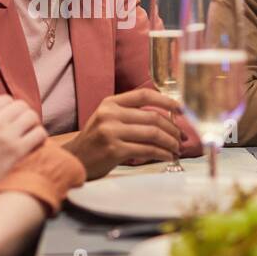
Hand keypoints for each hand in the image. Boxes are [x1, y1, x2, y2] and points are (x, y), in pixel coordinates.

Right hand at [0, 96, 47, 198]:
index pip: (6, 99)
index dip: (11, 109)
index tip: (12, 119)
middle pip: (21, 105)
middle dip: (24, 115)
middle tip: (23, 127)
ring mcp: (5, 135)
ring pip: (32, 117)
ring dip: (33, 125)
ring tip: (29, 134)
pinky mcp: (16, 150)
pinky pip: (39, 134)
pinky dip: (40, 138)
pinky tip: (34, 145)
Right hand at [63, 88, 181, 178]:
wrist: (75, 160)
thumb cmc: (96, 142)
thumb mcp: (107, 120)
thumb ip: (129, 115)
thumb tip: (165, 119)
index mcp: (110, 103)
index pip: (144, 95)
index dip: (166, 101)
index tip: (181, 109)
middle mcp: (110, 114)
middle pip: (152, 117)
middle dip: (172, 128)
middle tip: (181, 138)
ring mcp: (111, 132)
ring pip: (152, 134)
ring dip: (169, 142)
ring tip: (176, 149)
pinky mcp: (114, 150)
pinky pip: (146, 150)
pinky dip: (161, 154)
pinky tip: (167, 157)